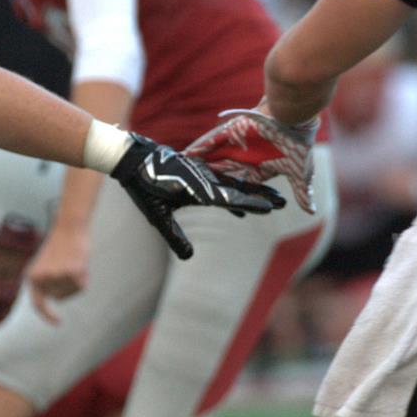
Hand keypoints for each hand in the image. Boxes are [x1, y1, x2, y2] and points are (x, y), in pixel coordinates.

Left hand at [26, 225, 88, 323]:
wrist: (68, 228)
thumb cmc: (58, 247)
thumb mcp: (45, 265)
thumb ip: (45, 282)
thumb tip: (54, 298)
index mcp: (32, 276)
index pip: (38, 303)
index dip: (47, 315)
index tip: (58, 323)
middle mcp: (42, 278)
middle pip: (59, 297)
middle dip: (66, 287)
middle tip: (67, 267)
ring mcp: (57, 276)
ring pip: (71, 292)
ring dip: (75, 282)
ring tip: (72, 263)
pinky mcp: (72, 273)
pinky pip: (81, 287)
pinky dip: (84, 278)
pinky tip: (81, 264)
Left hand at [110, 133, 285, 259]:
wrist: (133, 159)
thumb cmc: (143, 188)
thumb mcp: (156, 216)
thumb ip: (174, 236)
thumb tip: (189, 258)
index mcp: (196, 190)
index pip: (230, 199)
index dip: (251, 204)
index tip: (271, 207)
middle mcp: (203, 179)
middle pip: (238, 189)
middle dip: (261, 195)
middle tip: (284, 201)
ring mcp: (201, 173)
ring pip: (232, 184)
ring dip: (251, 192)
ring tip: (271, 199)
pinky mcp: (196, 169)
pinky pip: (220, 181)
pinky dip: (233, 192)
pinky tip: (238, 208)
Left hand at [185, 107, 317, 213]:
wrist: (298, 117)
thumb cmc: (300, 144)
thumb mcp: (300, 173)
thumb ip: (302, 192)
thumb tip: (312, 212)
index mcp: (259, 168)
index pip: (241, 185)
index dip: (228, 194)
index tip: (215, 203)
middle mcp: (245, 157)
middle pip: (221, 172)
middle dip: (207, 180)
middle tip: (190, 190)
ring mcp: (237, 144)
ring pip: (213, 156)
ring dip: (198, 164)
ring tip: (181, 173)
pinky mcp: (231, 131)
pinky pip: (211, 140)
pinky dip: (199, 147)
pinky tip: (185, 154)